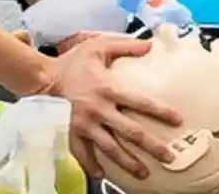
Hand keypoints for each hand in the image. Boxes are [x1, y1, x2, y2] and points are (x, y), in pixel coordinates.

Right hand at [45, 34, 182, 179]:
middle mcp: (99, 110)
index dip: (160, 111)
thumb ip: (125, 46)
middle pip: (130, 132)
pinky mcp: (72, 133)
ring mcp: (85, 124)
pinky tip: (101, 174)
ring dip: (128, 162)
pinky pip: (83, 153)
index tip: (178, 120)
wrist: (41, 77)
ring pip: (111, 148)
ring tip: (144, 173)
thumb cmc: (71, 62)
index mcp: (108, 88)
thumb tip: (149, 44)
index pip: (140, 102)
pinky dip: (91, 165)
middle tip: (169, 156)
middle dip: (151, 146)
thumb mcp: (98, 46)